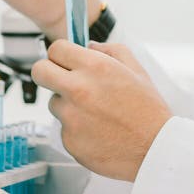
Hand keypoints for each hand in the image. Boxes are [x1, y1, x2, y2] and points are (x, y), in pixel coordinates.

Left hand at [32, 40, 172, 181]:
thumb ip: (111, 50)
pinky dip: (76, 127)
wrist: (154, 147)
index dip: (61, 53)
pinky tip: (97, 129)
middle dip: (48, 71)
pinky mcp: (68, 140)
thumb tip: (89, 46)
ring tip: (95, 110)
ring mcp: (70, 116)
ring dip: (67, 103)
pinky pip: (64, 127)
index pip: (56, 49)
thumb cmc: (148, 108)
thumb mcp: (136, 69)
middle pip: (39, 71)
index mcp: (96, 67)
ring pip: (53, 102)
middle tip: (62, 78)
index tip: (65, 59)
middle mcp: (78, 89)